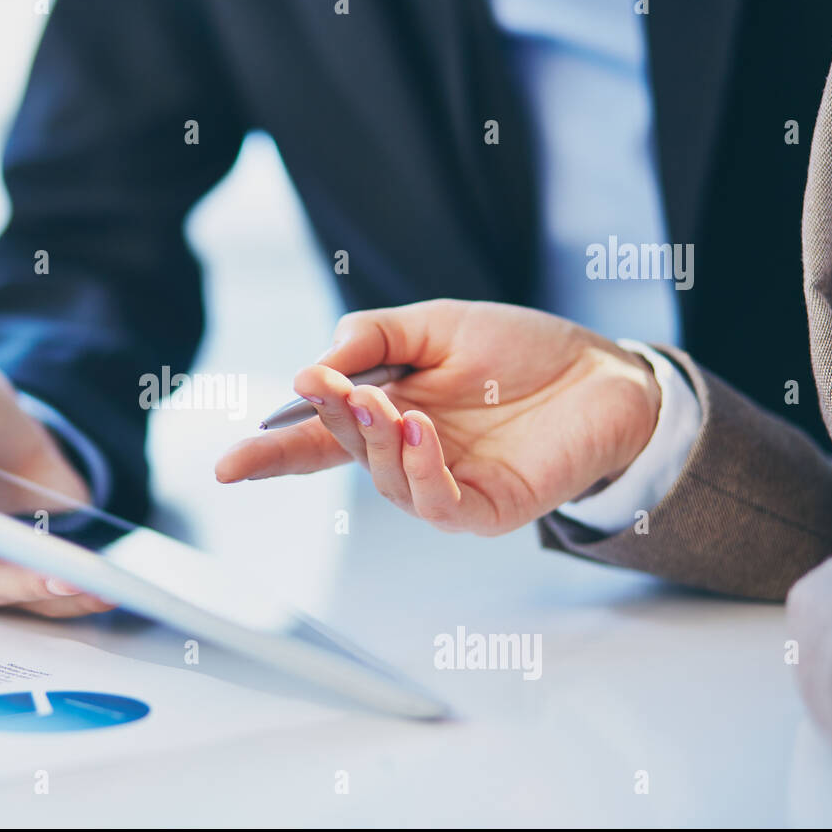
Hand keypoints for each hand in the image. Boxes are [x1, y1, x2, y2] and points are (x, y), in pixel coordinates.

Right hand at [215, 299, 661, 534]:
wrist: (605, 372)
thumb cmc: (521, 351)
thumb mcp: (436, 323)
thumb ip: (375, 336)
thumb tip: (317, 365)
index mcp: (388, 414)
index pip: (318, 440)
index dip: (271, 454)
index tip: (225, 467)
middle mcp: (409, 457)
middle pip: (346, 452)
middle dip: (331, 417)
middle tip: (329, 383)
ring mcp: (448, 486)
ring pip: (387, 481)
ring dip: (376, 441)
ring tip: (388, 402)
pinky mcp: (489, 508)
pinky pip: (440, 506)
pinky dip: (420, 471)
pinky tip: (420, 430)